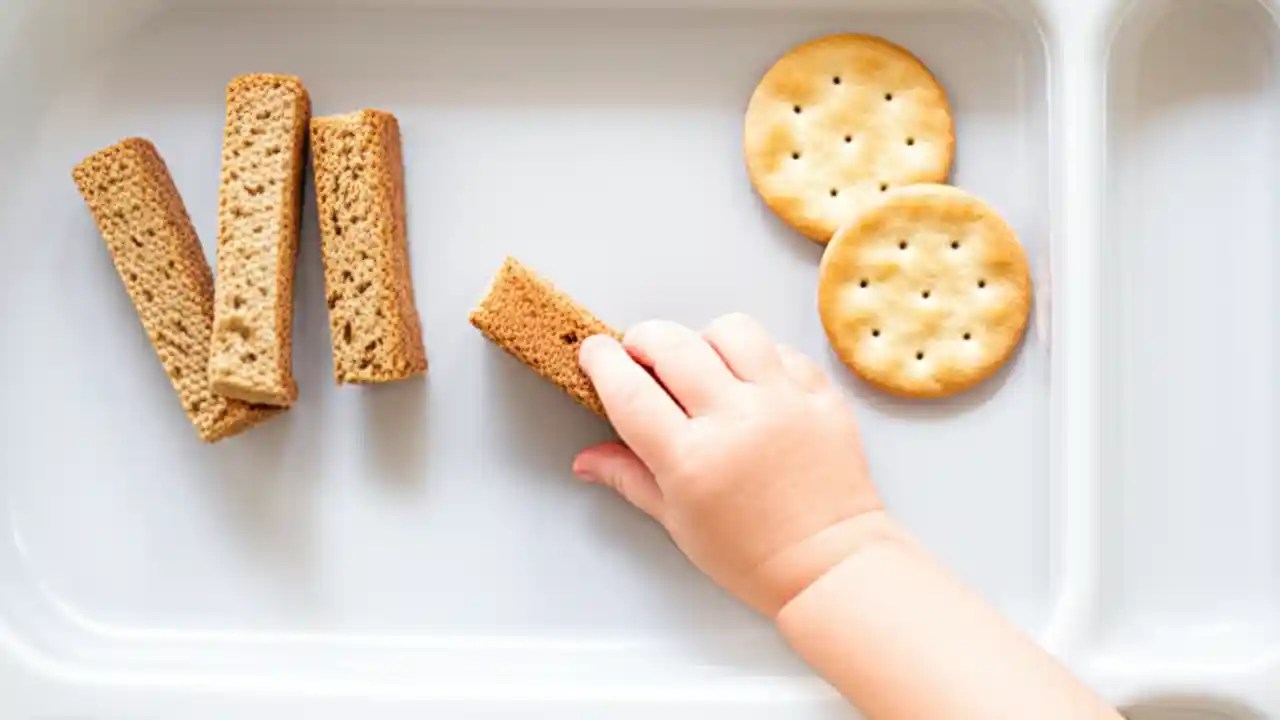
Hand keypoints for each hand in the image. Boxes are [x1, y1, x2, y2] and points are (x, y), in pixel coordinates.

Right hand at [575, 314, 883, 615]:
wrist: (829, 566)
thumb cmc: (751, 556)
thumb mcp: (677, 522)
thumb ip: (630, 478)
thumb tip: (586, 460)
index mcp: (690, 459)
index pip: (629, 390)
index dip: (603, 362)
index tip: (595, 353)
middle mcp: (735, 419)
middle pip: (673, 345)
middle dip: (644, 340)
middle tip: (640, 355)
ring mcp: (782, 402)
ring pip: (731, 331)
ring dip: (704, 339)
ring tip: (703, 364)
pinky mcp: (820, 396)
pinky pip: (780, 350)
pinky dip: (758, 356)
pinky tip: (750, 382)